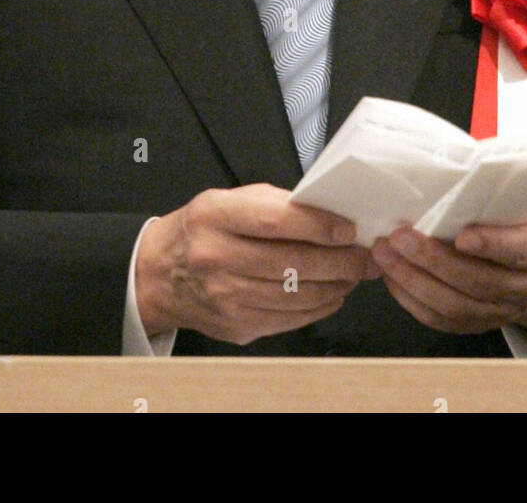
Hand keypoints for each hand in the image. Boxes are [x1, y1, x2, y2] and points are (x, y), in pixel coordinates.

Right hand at [135, 184, 378, 344]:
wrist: (160, 275)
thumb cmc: (203, 229)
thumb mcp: (228, 200)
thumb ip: (275, 204)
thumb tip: (328, 215)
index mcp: (215, 216)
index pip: (276, 221)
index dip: (318, 226)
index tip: (348, 229)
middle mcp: (217, 258)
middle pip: (292, 264)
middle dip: (339, 261)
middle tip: (366, 256)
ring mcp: (226, 298)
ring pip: (296, 296)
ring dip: (336, 286)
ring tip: (355, 273)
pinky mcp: (237, 326)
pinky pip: (290, 319)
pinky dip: (319, 307)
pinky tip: (333, 293)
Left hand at [371, 186, 526, 337]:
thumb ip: (522, 178)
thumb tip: (478, 157)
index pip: (523, 250)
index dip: (493, 245)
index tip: (462, 235)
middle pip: (481, 283)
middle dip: (436, 261)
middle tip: (401, 237)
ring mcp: (504, 309)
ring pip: (457, 306)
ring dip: (416, 281)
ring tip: (385, 254)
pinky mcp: (480, 321)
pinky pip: (444, 320)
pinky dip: (414, 301)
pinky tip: (392, 277)